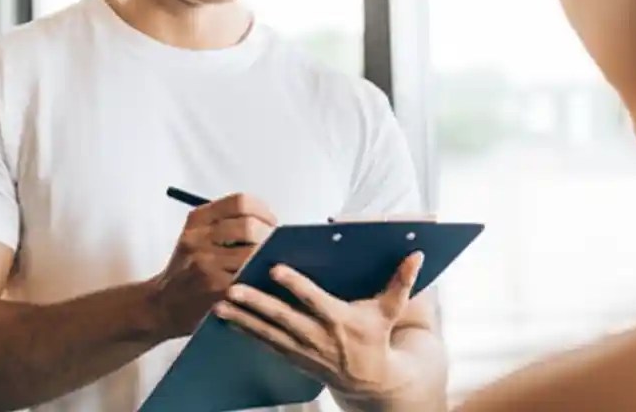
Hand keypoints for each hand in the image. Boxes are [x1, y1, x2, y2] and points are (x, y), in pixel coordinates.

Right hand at [149, 193, 276, 338]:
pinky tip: (264, 282)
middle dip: (270, 236)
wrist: (162, 305)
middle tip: (277, 247)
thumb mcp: (197, 238)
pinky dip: (261, 278)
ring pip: (252, 252)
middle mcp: (198, 238)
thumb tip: (273, 226)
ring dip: (269, 258)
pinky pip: (248, 277)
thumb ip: (227, 225)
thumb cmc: (189, 271)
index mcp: (197, 220)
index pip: (240, 202)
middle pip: (249, 225)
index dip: (263, 210)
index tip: (271, 222)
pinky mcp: (213, 288)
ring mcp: (204, 263)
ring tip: (272, 265)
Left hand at [215, 251, 425, 400]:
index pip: (313, 299)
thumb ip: (401, 283)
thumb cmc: (375, 337)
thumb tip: (416, 255)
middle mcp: (317, 336)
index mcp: (339, 319)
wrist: (369, 380)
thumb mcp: (389, 311)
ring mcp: (302, 349)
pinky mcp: (292, 357)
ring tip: (219, 304)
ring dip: (242, 319)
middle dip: (255, 304)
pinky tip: (226, 320)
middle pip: (282, 317)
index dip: (295, 284)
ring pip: (267, 332)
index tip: (276, 269)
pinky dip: (245, 332)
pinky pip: (265, 344)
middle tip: (232, 289)